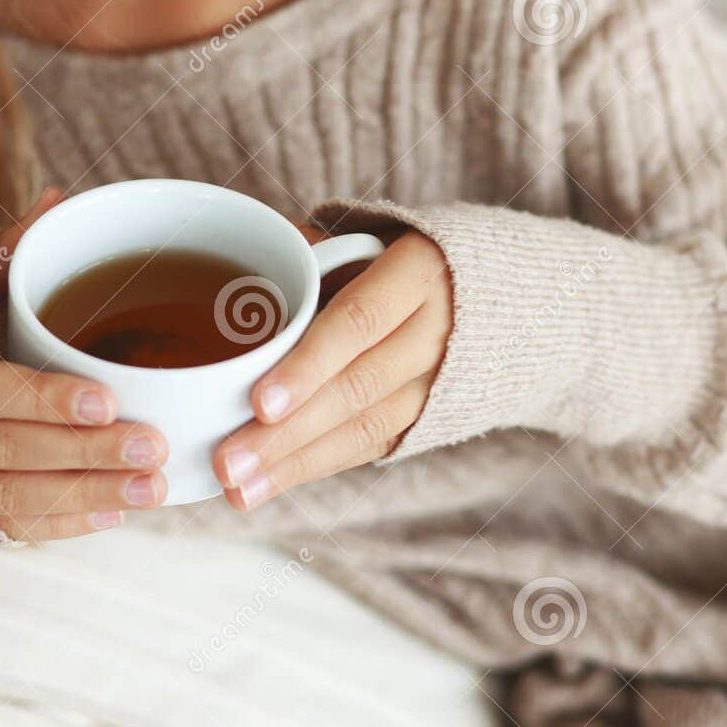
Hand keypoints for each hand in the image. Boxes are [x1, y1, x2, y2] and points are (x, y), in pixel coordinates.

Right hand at [0, 187, 169, 541]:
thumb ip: (4, 255)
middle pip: (0, 449)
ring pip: (8, 498)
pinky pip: (10, 527)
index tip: (106, 397)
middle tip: (152, 444)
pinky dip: (65, 523)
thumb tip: (59, 200)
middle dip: (82, 451)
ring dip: (86, 493)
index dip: (37, 397)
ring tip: (154, 486)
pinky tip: (118, 510)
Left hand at [213, 224, 452, 508]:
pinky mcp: (431, 415)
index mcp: (419, 271)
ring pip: (365, 427)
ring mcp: (440, 380)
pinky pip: (371, 444)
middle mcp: (438, 330)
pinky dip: (317, 465)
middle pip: (358, 386)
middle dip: (288, 432)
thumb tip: (240, 288)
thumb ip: (309, 256)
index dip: (309, 364)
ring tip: (238, 489)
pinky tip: (270, 483)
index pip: (359, 321)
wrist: (499, 294)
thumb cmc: (405, 259)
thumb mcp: (368, 238)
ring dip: (295, 463)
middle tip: (227, 462)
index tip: (258, 403)